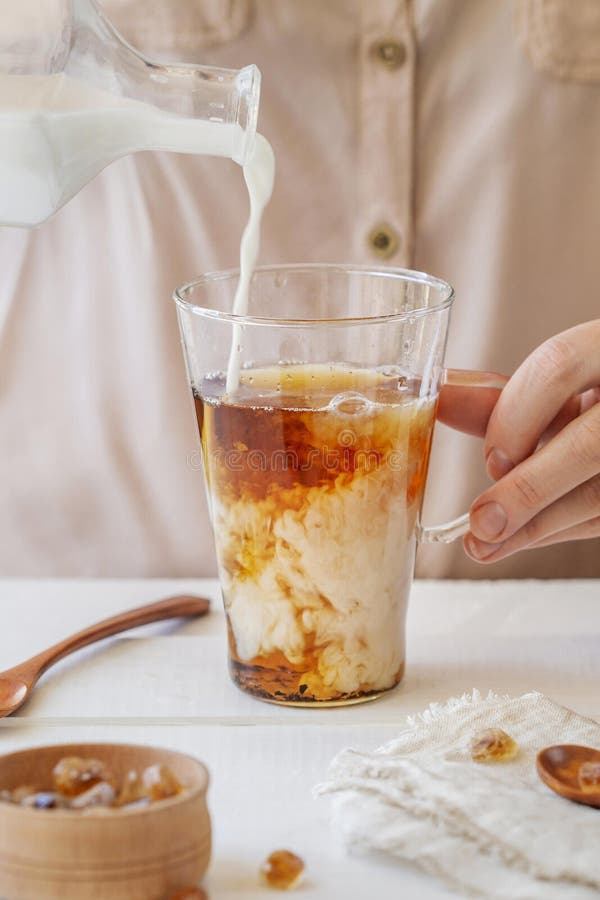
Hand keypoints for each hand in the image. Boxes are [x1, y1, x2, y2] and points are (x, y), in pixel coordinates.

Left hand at [438, 320, 599, 562]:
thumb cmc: (592, 393)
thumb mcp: (557, 387)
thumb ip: (501, 398)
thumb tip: (436, 396)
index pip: (558, 366)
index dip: (515, 418)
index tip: (490, 461)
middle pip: (587, 445)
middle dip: (527, 491)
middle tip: (481, 523)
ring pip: (598, 494)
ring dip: (538, 527)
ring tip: (487, 545)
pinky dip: (559, 530)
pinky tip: (522, 537)